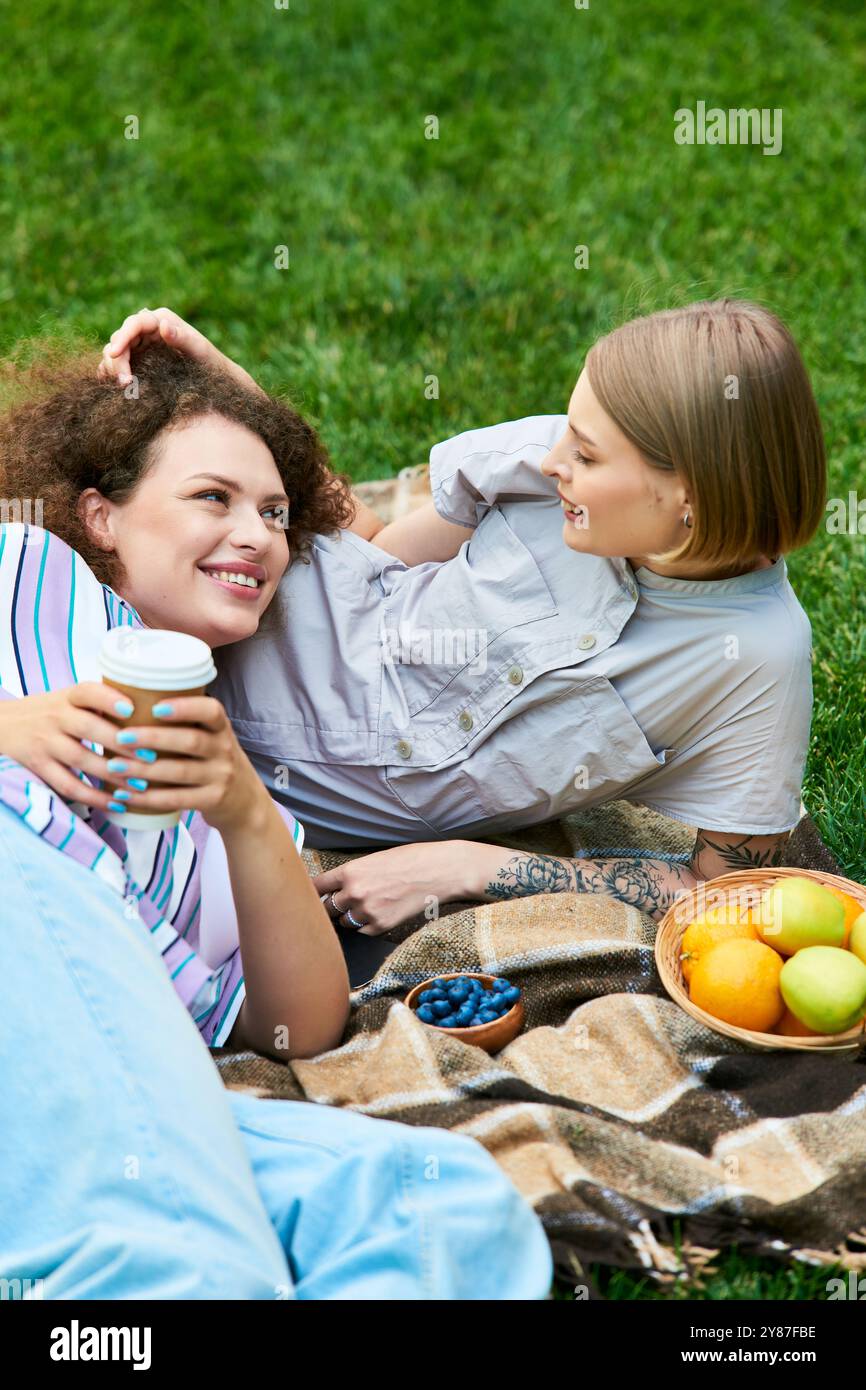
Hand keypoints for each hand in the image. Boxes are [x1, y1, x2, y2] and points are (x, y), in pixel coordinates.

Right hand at [0, 683, 159, 813]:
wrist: (1, 726)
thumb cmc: (50, 713)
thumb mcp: (69, 700)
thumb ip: (101, 705)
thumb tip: (157, 715)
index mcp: (68, 696)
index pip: (87, 692)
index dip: (108, 699)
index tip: (131, 709)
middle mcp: (55, 716)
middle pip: (89, 729)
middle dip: (122, 744)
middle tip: (152, 757)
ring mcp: (45, 742)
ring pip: (81, 760)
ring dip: (114, 775)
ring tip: (141, 786)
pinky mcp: (39, 767)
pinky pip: (68, 786)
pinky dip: (94, 797)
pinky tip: (117, 803)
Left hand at [92, 695, 266, 834]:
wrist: (245, 801)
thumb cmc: (214, 762)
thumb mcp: (212, 739)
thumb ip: (184, 725)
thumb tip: (129, 708)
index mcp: (221, 729)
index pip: (211, 711)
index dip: (185, 707)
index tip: (155, 707)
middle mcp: (225, 750)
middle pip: (191, 741)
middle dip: (153, 738)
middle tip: (121, 737)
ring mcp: (221, 776)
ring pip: (180, 772)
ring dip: (144, 769)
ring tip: (115, 766)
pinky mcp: (213, 800)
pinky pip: (178, 799)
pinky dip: (148, 798)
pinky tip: (125, 794)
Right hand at [98, 306, 260, 392]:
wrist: (212, 379)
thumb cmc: (209, 361)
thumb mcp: (199, 349)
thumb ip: (182, 337)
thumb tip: (163, 324)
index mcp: (159, 320)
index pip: (134, 323)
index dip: (121, 337)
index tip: (113, 354)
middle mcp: (146, 330)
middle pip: (120, 339)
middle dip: (118, 360)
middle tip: (125, 383)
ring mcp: (140, 345)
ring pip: (116, 353)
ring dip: (114, 369)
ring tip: (124, 388)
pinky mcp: (137, 361)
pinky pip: (118, 365)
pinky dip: (113, 375)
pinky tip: (116, 388)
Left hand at [312, 840, 481, 934]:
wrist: (441, 871)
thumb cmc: (411, 859)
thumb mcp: (376, 859)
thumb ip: (353, 874)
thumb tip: (336, 888)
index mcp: (351, 871)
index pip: (316, 887)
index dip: (311, 892)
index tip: (309, 896)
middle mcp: (354, 893)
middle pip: (325, 908)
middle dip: (330, 906)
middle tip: (338, 903)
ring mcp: (367, 912)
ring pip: (344, 922)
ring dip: (349, 917)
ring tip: (367, 905)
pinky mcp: (381, 926)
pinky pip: (363, 931)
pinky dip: (367, 925)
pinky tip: (381, 912)